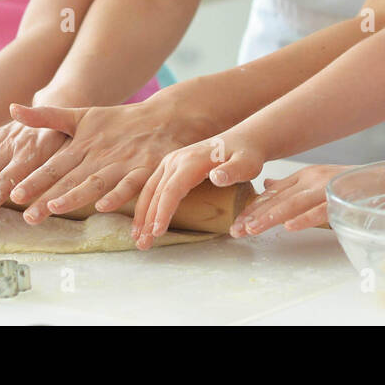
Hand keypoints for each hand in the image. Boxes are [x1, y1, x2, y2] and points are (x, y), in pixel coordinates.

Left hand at [5, 88, 213, 222]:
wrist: (165, 117)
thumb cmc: (118, 122)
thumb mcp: (80, 116)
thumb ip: (46, 117)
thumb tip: (12, 108)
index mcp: (80, 147)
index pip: (53, 167)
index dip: (35, 180)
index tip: (14, 194)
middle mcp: (98, 156)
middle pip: (70, 179)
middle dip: (48, 197)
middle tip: (27, 216)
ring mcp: (121, 163)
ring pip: (95, 182)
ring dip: (76, 196)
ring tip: (56, 208)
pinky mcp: (144, 169)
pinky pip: (130, 185)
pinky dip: (118, 194)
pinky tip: (104, 206)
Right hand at [132, 131, 266, 249]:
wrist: (244, 139)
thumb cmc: (247, 155)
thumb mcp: (247, 164)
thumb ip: (234, 171)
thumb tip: (216, 178)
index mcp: (191, 161)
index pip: (171, 190)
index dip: (163, 212)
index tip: (157, 232)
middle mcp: (176, 160)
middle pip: (156, 192)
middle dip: (147, 220)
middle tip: (143, 245)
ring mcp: (172, 162)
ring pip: (150, 190)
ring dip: (142, 214)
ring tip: (138, 238)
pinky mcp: (172, 166)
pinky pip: (153, 186)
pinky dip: (145, 205)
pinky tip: (142, 221)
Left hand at [230, 164, 347, 237]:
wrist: (383, 181)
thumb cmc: (349, 186)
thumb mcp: (316, 182)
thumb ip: (292, 186)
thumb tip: (266, 185)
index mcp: (304, 176)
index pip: (273, 193)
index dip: (253, 207)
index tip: (237, 223)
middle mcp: (311, 179)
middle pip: (278, 199)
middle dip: (255, 215)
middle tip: (236, 231)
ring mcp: (326, 188)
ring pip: (293, 204)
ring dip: (271, 217)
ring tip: (253, 229)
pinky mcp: (341, 198)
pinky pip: (320, 210)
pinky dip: (305, 218)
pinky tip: (289, 227)